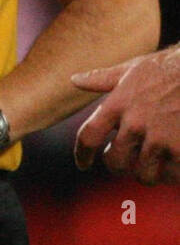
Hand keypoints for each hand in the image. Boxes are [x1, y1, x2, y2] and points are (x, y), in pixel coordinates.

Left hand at [72, 46, 179, 182]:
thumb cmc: (170, 68)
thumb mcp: (134, 69)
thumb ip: (103, 78)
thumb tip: (75, 80)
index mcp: (118, 104)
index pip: (89, 136)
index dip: (82, 153)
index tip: (83, 164)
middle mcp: (135, 123)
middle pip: (114, 162)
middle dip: (119, 164)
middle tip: (129, 158)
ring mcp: (160, 138)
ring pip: (143, 174)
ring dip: (147, 171)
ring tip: (155, 161)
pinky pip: (170, 176)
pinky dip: (172, 174)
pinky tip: (175, 164)